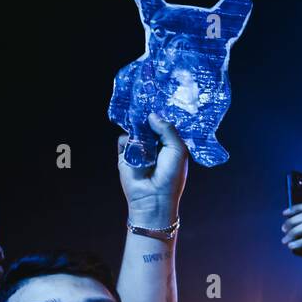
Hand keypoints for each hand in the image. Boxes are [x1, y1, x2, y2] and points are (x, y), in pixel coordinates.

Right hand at [118, 112, 188, 228]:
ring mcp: (138, 150)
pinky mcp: (125, 156)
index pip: (164, 125)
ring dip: (137, 128)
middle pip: (148, 125)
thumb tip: (152, 116)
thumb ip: (167, 129)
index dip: (162, 116)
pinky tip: (134, 142)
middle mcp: (153, 146)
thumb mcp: (177, 149)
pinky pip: (123, 140)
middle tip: (146, 105)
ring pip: (135, 130)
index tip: (159, 102)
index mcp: (168, 145)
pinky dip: (127, 139)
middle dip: (147, 118)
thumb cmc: (171, 177)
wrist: (153, 199)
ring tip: (141, 126)